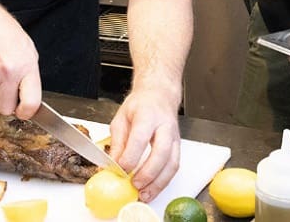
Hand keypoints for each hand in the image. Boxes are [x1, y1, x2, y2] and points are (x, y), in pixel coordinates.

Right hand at [0, 8, 40, 119]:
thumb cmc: (1, 29)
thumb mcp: (27, 48)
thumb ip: (29, 74)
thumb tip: (29, 94)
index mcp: (25, 67)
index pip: (31, 104)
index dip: (27, 112)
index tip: (25, 111)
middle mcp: (6, 75)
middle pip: (6, 109)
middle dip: (7, 103)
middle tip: (7, 90)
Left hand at [109, 85, 180, 201]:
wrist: (159, 95)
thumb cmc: (140, 105)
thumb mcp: (121, 118)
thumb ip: (117, 142)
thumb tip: (111, 165)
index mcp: (147, 115)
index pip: (140, 138)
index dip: (130, 156)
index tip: (120, 169)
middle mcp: (164, 126)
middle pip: (161, 152)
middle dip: (148, 173)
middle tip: (134, 185)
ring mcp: (174, 137)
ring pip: (172, 163)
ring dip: (158, 183)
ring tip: (144, 195)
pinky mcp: (178, 147)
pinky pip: (174, 167)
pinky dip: (164, 182)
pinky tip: (152, 190)